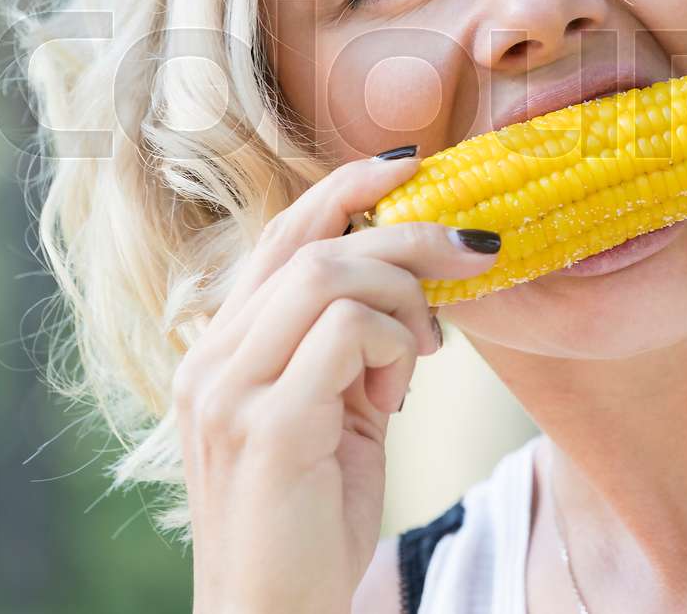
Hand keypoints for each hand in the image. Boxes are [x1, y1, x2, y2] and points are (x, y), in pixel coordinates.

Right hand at [174, 151, 498, 613]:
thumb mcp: (334, 415)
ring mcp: (230, 391)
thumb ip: (350, 348)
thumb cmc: (309, 520)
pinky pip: (344, 333)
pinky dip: (391, 346)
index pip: (282, 234)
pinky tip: (398, 396)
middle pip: (314, 243)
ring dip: (403, 300)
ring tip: (426, 355)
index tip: (413, 167)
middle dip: (408, 234)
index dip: (346, 185)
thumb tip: (407, 286)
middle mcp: (213, 358)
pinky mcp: (267, 428)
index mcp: (223, 348)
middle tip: (474, 253)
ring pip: (329, 275)